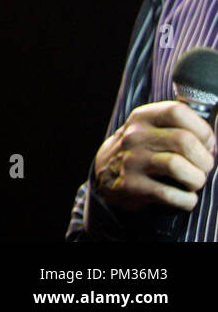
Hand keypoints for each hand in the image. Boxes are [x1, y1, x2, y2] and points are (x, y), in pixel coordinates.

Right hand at [93, 100, 216, 212]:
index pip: (178, 112)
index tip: (206, 144)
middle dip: (204, 159)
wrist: (105, 173)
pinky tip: (185, 198)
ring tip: (194, 182)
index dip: (202, 129)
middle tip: (203, 168)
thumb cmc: (141, 150)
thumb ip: (177, 125)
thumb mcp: (150, 129)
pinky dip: (186, 200)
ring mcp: (131, 160)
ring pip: (178, 166)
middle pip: (184, 141)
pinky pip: (170, 194)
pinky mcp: (131, 186)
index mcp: (143, 117)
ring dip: (196, 180)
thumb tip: (213, 138)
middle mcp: (135, 136)